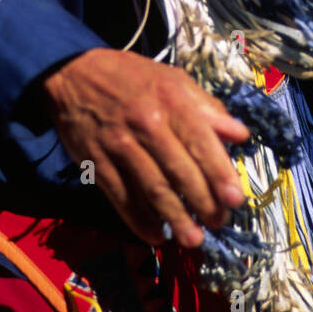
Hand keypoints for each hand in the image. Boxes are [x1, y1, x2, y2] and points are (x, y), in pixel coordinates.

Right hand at [42, 48, 248, 248]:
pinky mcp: (95, 161)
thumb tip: (240, 134)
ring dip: (175, 218)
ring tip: (193, 239)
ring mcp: (118, 144)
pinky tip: (155, 235)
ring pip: (152, 189)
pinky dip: (138, 220)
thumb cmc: (131, 76)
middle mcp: (146, 123)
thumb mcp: (173, 79)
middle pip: (179, 172)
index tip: (235, 199)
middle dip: (202, 203)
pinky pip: (121, 197)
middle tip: (218, 223)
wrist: (72, 72)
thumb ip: (208, 107)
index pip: (200, 141)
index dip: (219, 173)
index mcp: (170, 100)